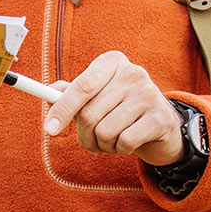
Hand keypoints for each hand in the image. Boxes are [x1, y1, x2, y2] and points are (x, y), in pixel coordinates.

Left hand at [44, 50, 183, 165]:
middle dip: (85, 136)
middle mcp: (132, 73)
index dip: (63, 109)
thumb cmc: (121, 109)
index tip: (49, 129)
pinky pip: (125, 141)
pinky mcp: (160, 118)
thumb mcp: (96, 97)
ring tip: (113, 141)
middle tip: (90, 143)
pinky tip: (129, 144)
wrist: (162, 126)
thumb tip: (48, 92)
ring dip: (104, 145)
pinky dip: (121, 149)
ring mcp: (149, 94)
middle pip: (90, 114)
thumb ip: (71, 94)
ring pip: (105, 132)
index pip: (82, 86)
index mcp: (112, 62)